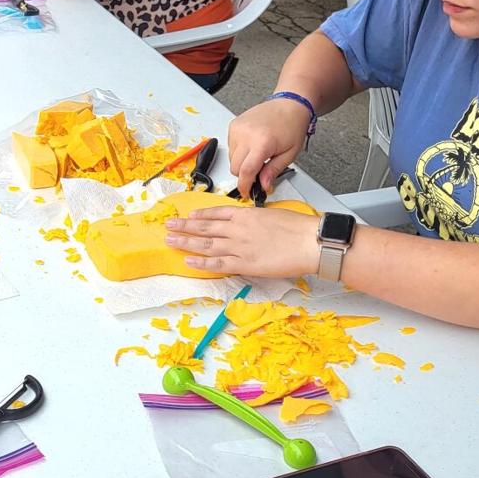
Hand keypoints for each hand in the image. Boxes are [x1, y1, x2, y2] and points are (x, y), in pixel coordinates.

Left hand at [164, 205, 318, 277]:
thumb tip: (249, 223)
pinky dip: (201, 262)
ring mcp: (239, 247)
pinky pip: (217, 263)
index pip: (217, 213)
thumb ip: (256, 219)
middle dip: (184, 226)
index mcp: (246, 215)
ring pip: (206, 244)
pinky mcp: (244, 264)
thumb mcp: (273, 215)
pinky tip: (188, 261)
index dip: (201, 215)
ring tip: (170, 241)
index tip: (189, 216)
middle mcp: (238, 229)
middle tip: (169, 225)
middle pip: (205, 227)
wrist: (309, 242)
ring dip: (186, 242)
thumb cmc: (298, 228)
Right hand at [228, 98, 312, 198]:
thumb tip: (263, 185)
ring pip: (231, 159)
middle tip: (260, 171)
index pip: (246, 171)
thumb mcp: (289, 154)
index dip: (245, 186)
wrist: (289, 104)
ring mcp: (237, 128)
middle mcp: (246, 134)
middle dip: (245, 175)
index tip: (246, 192)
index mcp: (262, 142)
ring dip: (242, 163)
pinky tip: (252, 145)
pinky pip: (230, 147)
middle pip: (235, 167)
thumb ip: (273, 171)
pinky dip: (239, 151)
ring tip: (258, 154)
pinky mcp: (233, 125)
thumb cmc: (292, 125)